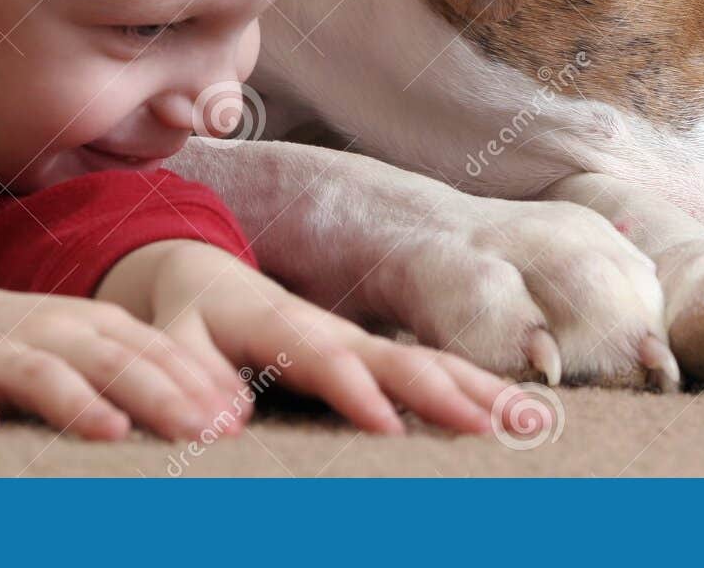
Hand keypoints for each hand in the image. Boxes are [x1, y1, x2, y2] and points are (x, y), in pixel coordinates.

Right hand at [0, 248, 245, 440]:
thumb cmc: (25, 345)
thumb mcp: (87, 349)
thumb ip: (145, 376)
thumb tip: (227, 418)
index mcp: (94, 325)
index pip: (155, 352)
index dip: (197, 383)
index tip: (237, 420)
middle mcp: (51, 329)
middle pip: (112, 360)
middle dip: (160, 394)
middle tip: (202, 432)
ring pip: (39, 372)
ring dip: (75, 402)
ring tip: (110, 431)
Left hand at [98, 240, 511, 433]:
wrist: (202, 274)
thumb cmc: (187, 314)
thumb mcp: (170, 335)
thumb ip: (190, 374)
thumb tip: (220, 425)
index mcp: (282, 326)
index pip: (327, 362)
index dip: (359, 395)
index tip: (393, 430)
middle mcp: (333, 332)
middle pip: (401, 359)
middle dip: (451, 390)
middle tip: (501, 425)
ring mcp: (359, 343)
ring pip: (429, 363)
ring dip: (481, 390)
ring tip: (534, 421)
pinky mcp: (372, 358)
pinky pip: (432, 371)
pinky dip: (476, 390)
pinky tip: (517, 417)